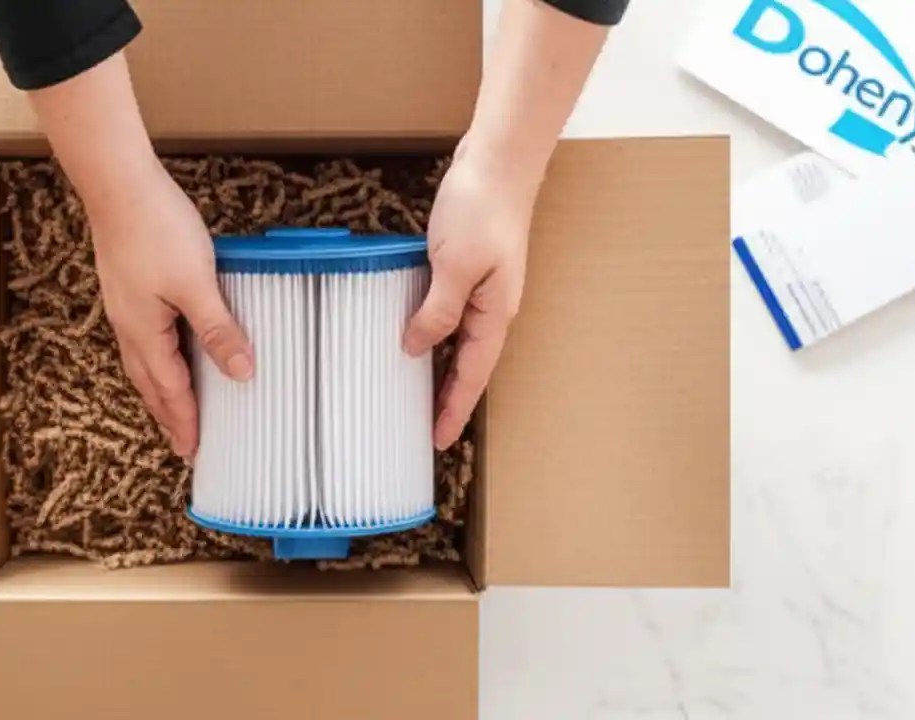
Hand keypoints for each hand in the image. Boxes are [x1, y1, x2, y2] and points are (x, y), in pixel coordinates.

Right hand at [91, 161, 253, 457]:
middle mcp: (129, 325)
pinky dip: (157, 357)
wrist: (118, 182)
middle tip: (182, 442)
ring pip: (144, 361)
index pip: (169, 389)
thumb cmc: (155, 227)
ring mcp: (125, 305)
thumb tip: (241, 372)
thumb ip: (218, 329)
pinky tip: (168, 349)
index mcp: (143, 332)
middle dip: (167, 414)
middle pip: (149, 383)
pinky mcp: (128, 286)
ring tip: (174, 407)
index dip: (184, 420)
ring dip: (160, 388)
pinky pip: (144, 337)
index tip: (193, 449)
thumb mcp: (196, 283)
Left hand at [403, 139, 538, 449]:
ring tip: (416, 393)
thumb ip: (437, 310)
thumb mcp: (454, 265)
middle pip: (469, 365)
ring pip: (460, 342)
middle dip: (448, 398)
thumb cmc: (483, 208)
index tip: (438, 440)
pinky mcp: (468, 268)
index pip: (473, 376)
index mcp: (495, 314)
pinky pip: (450, 314)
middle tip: (423, 428)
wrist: (499, 161)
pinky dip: (435, 333)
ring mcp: (482, 288)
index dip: (454, 409)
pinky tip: (415, 337)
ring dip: (441, 369)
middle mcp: (492, 308)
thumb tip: (415, 347)